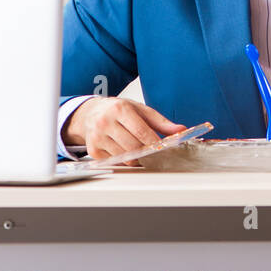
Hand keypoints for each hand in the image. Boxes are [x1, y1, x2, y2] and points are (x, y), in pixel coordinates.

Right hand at [64, 96, 186, 161]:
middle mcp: (105, 122)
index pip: (141, 131)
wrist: (90, 113)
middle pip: (133, 146)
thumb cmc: (117, 111)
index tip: (163, 148)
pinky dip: (123, 159)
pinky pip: (115, 161)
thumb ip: (161, 122)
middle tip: (151, 151)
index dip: (154, 143)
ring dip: (135, 157)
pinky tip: (122, 149)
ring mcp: (97, 137)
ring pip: (125, 157)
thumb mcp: (140, 110)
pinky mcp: (93, 150)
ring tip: (136, 148)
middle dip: (146, 151)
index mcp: (119, 109)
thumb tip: (180, 130)